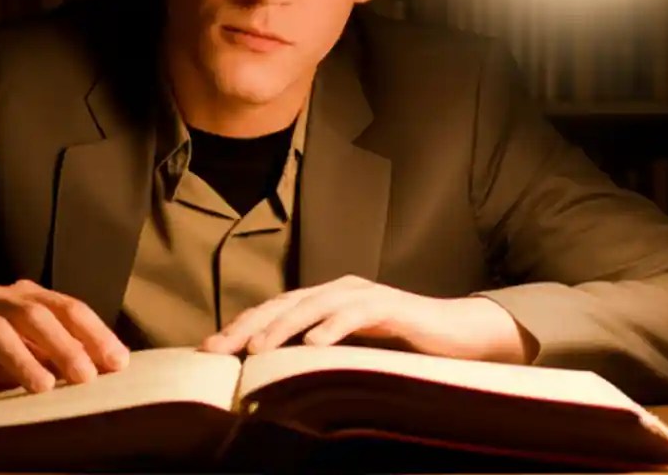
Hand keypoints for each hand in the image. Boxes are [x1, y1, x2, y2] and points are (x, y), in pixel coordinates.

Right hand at [0, 280, 129, 403]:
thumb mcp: (21, 351)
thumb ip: (55, 357)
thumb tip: (104, 373)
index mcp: (24, 297)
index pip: (67, 308)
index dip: (94, 333)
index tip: (117, 364)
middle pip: (32, 314)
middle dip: (62, 345)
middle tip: (84, 377)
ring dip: (19, 358)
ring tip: (41, 387)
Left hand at [199, 275, 536, 362]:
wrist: (459, 336)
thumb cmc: (402, 348)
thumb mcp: (351, 353)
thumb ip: (317, 355)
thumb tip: (272, 377)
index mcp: (325, 299)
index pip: (274, 310)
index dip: (240, 327)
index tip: (208, 350)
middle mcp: (340, 290)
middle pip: (285, 304)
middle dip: (247, 326)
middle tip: (216, 349)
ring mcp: (365, 295)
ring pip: (314, 305)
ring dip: (282, 327)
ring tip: (255, 349)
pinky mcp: (392, 307)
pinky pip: (357, 314)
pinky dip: (333, 327)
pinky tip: (314, 344)